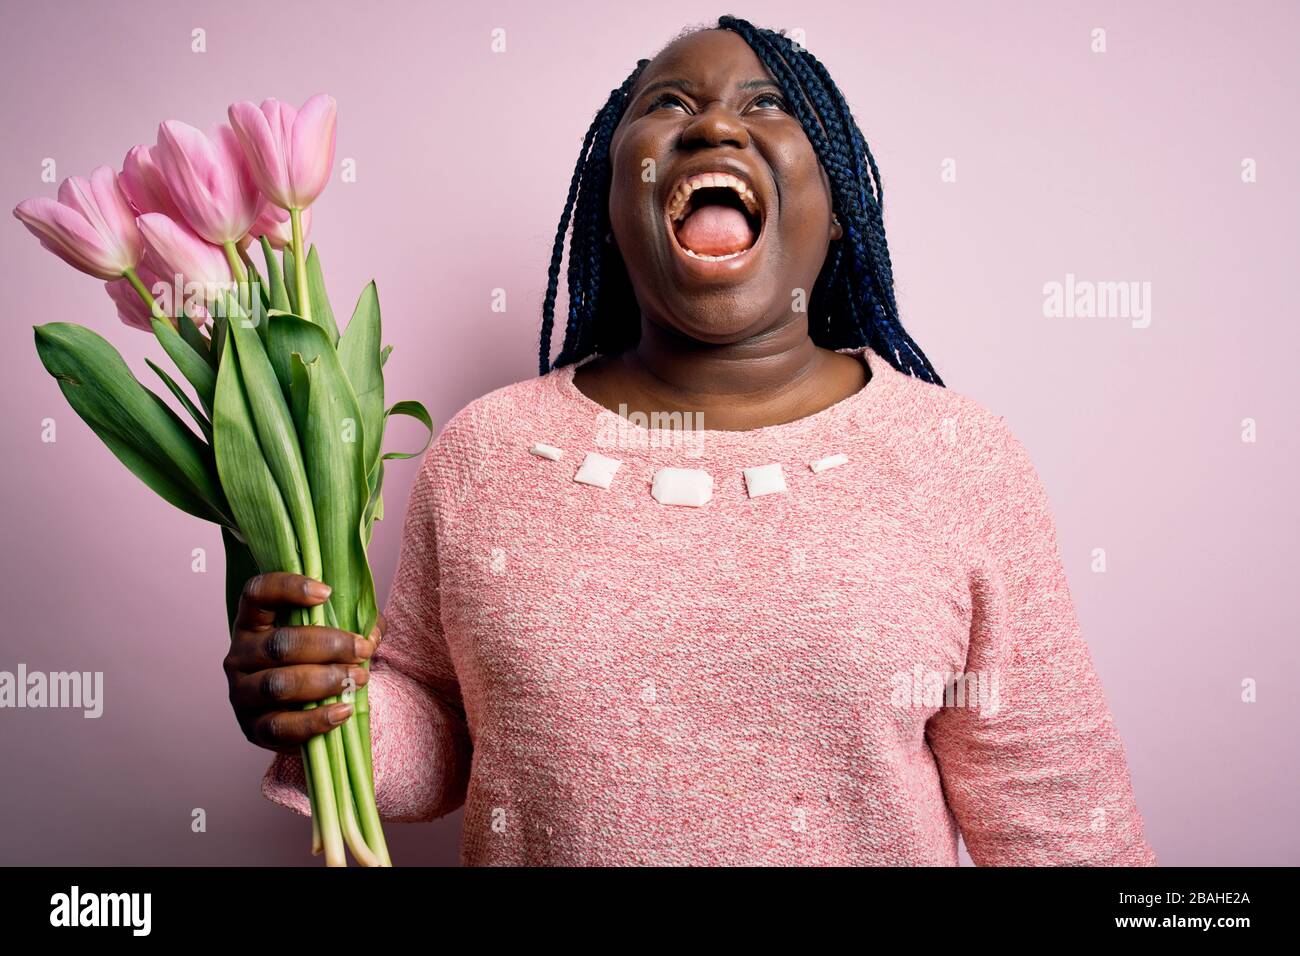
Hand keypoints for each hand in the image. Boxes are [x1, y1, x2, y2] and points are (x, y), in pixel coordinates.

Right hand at [223, 571, 385, 753]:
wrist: (303, 713)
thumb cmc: (317, 663)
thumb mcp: (332, 636)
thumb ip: (355, 625)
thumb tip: (372, 632)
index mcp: (253, 623)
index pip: (256, 594)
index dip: (287, 588)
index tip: (326, 592)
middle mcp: (239, 655)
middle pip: (279, 644)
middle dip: (328, 646)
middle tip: (363, 650)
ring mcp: (241, 693)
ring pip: (278, 685)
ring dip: (325, 680)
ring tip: (359, 679)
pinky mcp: (252, 728)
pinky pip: (281, 726)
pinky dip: (315, 720)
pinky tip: (343, 711)